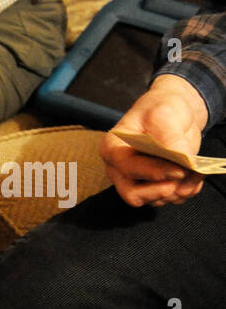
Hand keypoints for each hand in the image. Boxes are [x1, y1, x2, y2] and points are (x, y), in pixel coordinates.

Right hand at [100, 75, 208, 206]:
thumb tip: (182, 162)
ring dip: (178, 190)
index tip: (178, 170)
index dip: (153, 173)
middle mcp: (120, 169)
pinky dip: (186, 190)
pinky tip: (195, 175)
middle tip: (181, 180)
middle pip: (133, 195)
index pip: (128, 169)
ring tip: (195, 172)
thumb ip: (170, 139)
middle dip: (160, 191)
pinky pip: (168, 199)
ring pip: (153, 200)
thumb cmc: (162, 108)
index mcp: (113, 149)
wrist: (174, 113)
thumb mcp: (164, 114)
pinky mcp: (154, 185)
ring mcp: (137, 180)